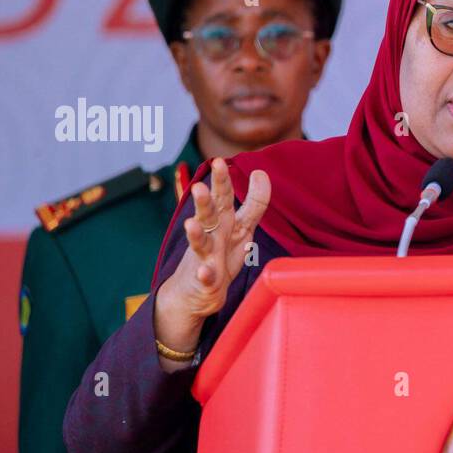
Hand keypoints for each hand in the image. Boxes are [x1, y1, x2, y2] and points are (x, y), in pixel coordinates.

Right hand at [154, 158, 270, 361]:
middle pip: (208, 216)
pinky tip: (204, 272)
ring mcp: (205, 258)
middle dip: (204, 202)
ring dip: (196, 234)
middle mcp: (212, 235)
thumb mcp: (242, 227)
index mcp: (223, 221)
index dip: (222, 181)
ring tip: (191, 223)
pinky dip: (204, 275)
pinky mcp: (205, 282)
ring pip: (201, 243)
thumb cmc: (221, 253)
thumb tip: (260, 172)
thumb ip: (254, 202)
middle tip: (199, 187)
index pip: (222, 197)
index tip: (219, 161)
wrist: (195, 291)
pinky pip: (204, 278)